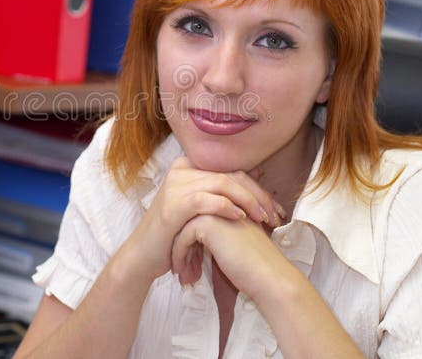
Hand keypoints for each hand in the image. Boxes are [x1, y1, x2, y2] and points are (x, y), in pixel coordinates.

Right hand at [120, 156, 284, 283]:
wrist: (145, 255)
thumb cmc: (176, 233)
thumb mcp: (202, 207)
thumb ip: (225, 190)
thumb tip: (259, 171)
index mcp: (189, 166)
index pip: (232, 169)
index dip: (258, 188)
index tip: (276, 209)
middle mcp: (181, 170)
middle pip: (230, 175)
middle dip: (258, 196)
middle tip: (275, 216)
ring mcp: (175, 185)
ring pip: (222, 183)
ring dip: (248, 201)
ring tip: (262, 219)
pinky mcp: (172, 204)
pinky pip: (205, 200)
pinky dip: (226, 208)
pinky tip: (240, 219)